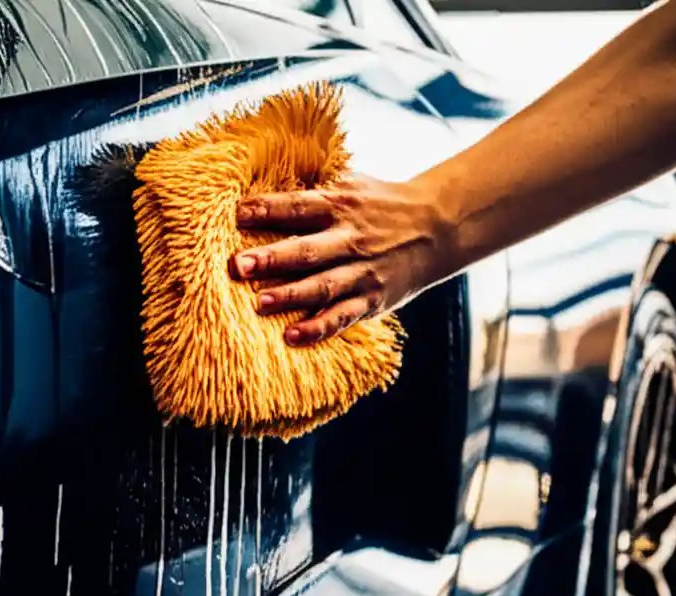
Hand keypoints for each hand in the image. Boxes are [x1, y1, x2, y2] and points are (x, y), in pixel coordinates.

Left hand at [230, 173, 458, 346]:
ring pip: (322, 287)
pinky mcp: (372, 299)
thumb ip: (313, 188)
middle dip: (272, 258)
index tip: (238, 214)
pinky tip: (292, 336)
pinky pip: (342, 317)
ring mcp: (361, 272)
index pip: (299, 206)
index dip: (268, 209)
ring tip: (258, 303)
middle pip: (307, 250)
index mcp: (340, 205)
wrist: (438, 228)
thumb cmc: (380, 204)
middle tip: (238, 265)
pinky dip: (318, 328)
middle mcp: (350, 239)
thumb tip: (264, 180)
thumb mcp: (351, 184)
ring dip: (290, 296)